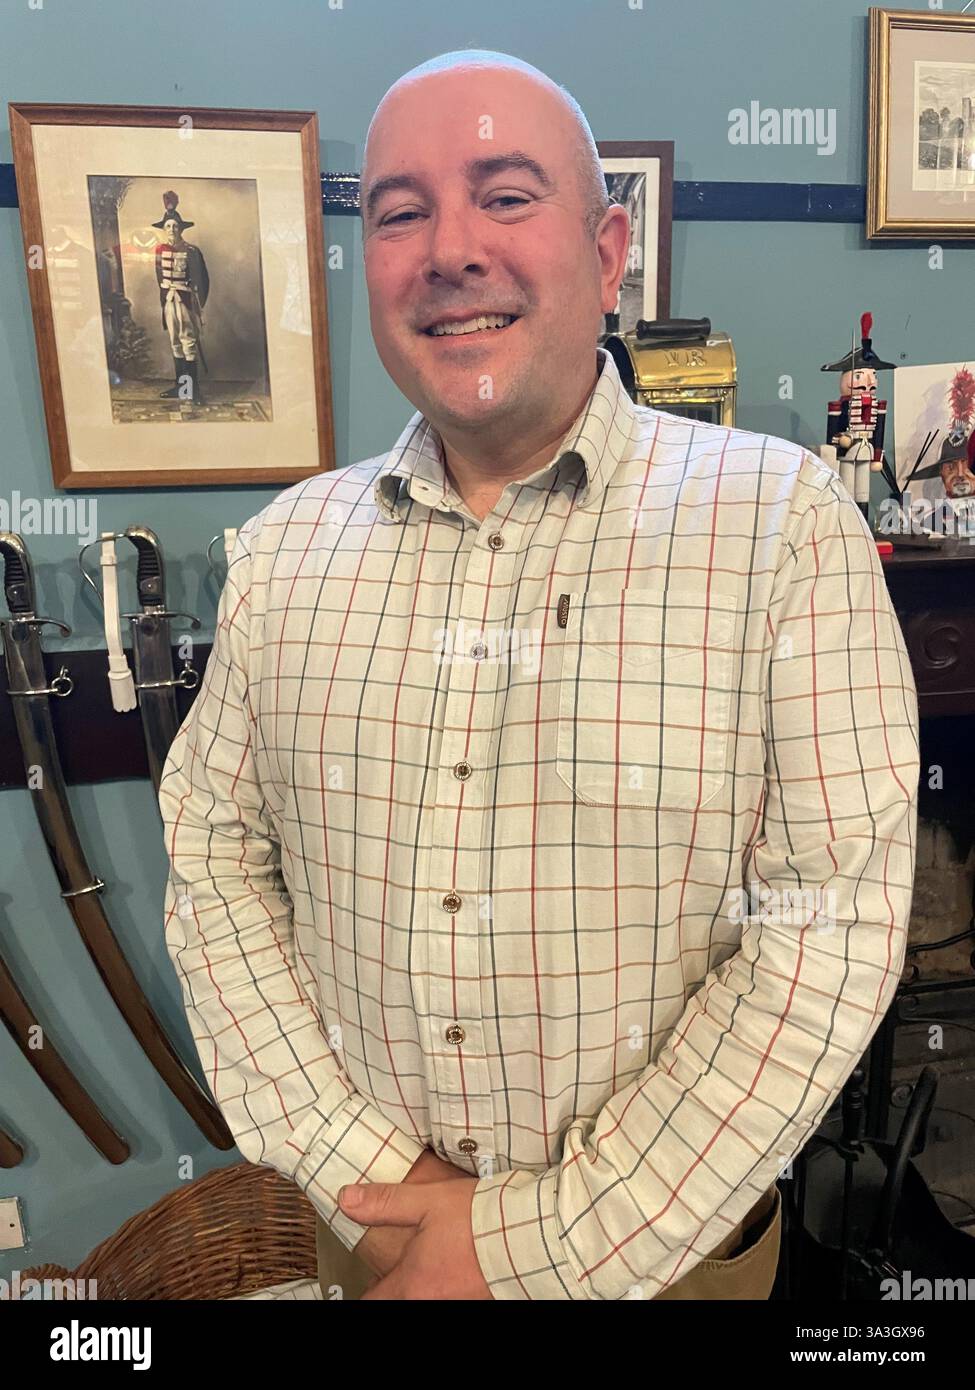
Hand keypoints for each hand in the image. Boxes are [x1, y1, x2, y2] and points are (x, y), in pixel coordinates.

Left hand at [339, 1177, 491, 1299]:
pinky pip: (450, 1294)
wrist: (528, 1233)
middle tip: (388, 1273)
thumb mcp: (426, 1202)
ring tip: (423, 1263)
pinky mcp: (478, 1297)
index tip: (365, 1284)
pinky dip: (444, 1284)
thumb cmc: (479, 1219)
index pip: (372, 1301)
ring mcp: (457, 1301)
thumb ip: (385, 1203)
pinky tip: (452, 1262)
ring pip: (425, 1298)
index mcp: (413, 1282)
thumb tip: (347, 1200)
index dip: (365, 1292)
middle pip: (399, 1301)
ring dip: (419, 1285)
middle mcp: (431, 1300)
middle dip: (392, 1287)